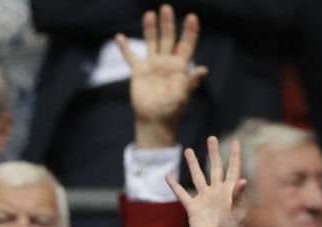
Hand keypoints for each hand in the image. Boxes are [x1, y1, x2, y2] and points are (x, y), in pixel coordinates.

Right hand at [120, 5, 207, 147]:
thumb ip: (191, 81)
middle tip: (166, 8)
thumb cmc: (171, 109)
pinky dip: (124, 48)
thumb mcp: (182, 95)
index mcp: (180, 66)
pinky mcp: (138, 72)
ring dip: (150, 29)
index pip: (187, 44)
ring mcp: (152, 65)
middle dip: (168, 24)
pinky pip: (131, 57)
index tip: (191, 17)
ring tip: (149, 14)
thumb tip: (203, 70)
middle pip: (168, 38)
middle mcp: (167, 62)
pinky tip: (119, 36)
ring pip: (151, 42)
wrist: (154, 119)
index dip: (189, 31)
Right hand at [167, 137, 246, 226]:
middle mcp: (217, 193)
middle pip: (215, 168)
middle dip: (213, 153)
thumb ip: (238, 198)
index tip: (234, 141)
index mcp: (231, 192)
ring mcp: (204, 200)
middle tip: (211, 138)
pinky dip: (175, 186)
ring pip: (198, 177)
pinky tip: (168, 177)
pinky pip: (182, 194)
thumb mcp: (238, 216)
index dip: (234, 155)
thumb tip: (242, 180)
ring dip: (193, 164)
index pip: (234, 169)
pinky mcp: (192, 209)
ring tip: (188, 150)